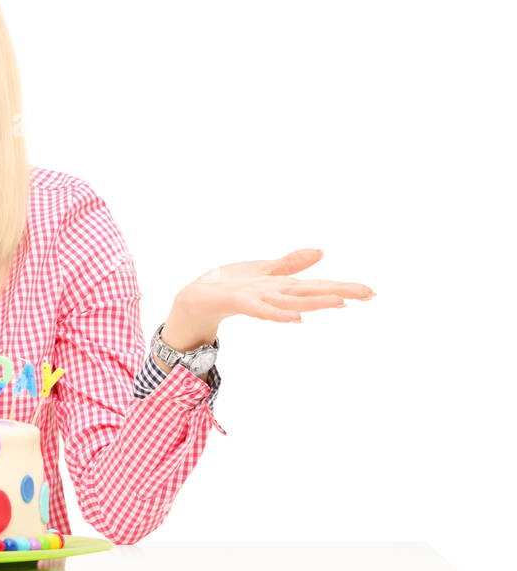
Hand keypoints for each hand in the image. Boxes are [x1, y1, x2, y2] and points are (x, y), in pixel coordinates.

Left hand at [163, 249, 374, 349]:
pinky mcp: (240, 302)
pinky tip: (297, 318)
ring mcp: (259, 299)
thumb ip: (292, 263)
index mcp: (283, 286)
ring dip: (316, 302)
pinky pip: (262, 310)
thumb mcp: (265, 268)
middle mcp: (276, 295)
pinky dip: (279, 314)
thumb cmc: (232, 284)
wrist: (198, 297)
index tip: (371, 291)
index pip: (319, 285)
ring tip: (341, 301)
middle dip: (340, 292)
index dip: (345, 287)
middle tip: (369, 294)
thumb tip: (321, 252)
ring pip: (292, 301)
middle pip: (312, 292)